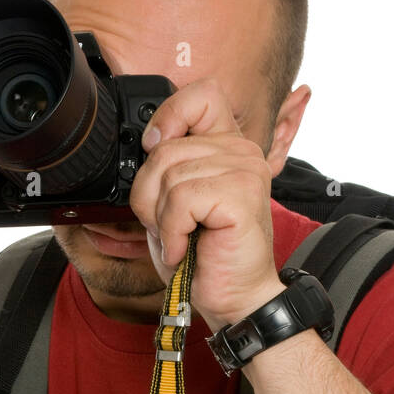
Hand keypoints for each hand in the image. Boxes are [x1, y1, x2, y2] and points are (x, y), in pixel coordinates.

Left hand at [128, 78, 284, 330]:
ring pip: (170, 175)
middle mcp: (242, 151)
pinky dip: (172, 231)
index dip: (168, 117)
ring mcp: (245, 170)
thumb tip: (147, 143)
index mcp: (227, 146)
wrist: (234, 298)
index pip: (201, 95)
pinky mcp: (242, 194)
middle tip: (167, 225)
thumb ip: (165, 168)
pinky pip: (182, 198)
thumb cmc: (204, 256)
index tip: (157, 152)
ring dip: (161, 218)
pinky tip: (184, 247)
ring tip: (179, 239)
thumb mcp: (174, 204)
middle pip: (165, 148)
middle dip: (149, 194)